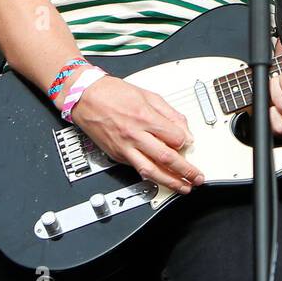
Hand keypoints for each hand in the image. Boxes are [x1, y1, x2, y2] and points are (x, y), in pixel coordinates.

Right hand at [70, 75, 205, 193]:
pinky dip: (151, 176)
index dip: (186, 142)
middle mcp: (134, 134)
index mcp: (144, 117)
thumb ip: (169, 114)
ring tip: (183, 187)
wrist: (85, 97)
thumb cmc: (113, 93)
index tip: (189, 144)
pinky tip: (162, 179)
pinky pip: (137, 169)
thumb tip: (184, 130)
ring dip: (170, 181)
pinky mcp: (117, 155)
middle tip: (197, 177)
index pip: (174, 137)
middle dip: (185, 170)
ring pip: (151, 171)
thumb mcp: (147, 95)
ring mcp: (124, 147)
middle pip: (166, 158)